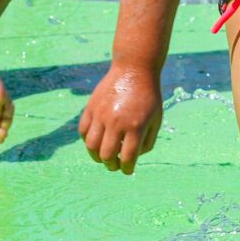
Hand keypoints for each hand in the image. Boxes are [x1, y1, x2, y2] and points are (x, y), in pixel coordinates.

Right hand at [79, 60, 164, 174]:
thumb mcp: (156, 119)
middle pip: (107, 155)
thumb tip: (132, 158)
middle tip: (114, 165)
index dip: (127, 169)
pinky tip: (96, 140)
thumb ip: (147, 142)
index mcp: (135, 126)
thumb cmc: (148, 96)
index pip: (128, 158)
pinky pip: (83, 131)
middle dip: (111, 165)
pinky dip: (88, 140)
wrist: (134, 69)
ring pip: (91, 146)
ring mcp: (101, 114)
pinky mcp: (91, 107)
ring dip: (96, 156)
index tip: (127, 171)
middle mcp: (116, 122)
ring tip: (103, 157)